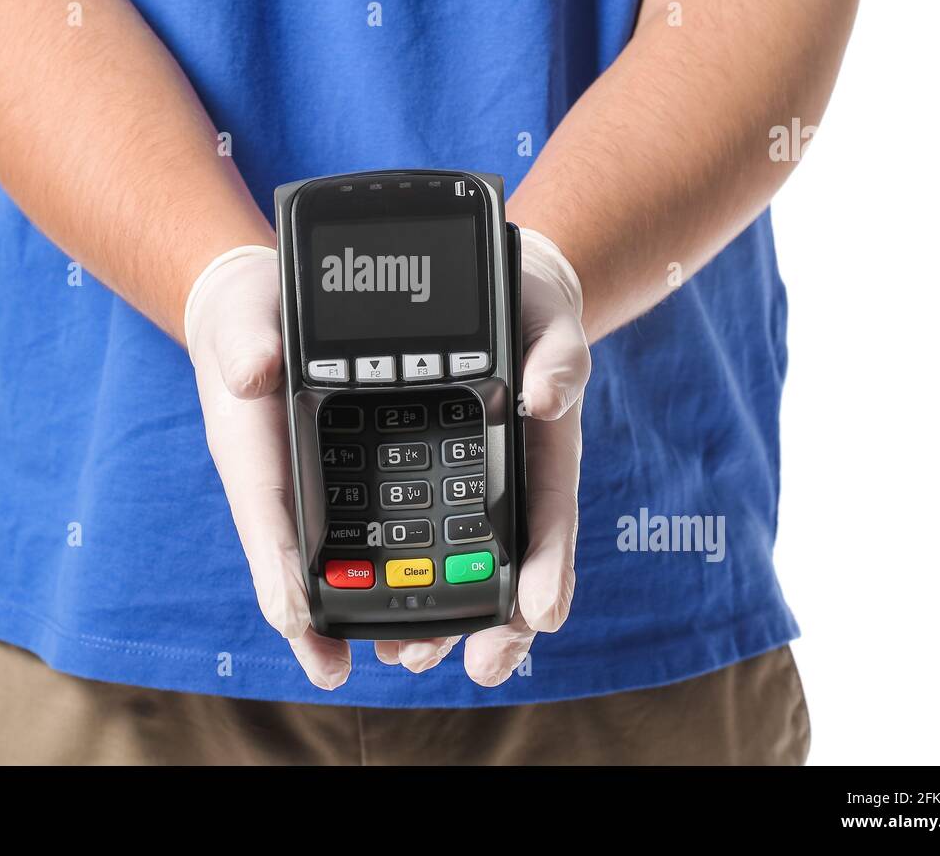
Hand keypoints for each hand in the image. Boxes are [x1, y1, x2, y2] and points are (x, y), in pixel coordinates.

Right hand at [184, 246, 352, 689]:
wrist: (256, 306)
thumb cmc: (246, 316)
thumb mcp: (245, 317)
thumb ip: (247, 343)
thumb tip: (251, 372)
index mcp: (250, 446)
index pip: (262, 513)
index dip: (276, 567)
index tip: (295, 618)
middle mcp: (277, 476)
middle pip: (290, 556)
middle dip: (311, 614)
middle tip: (333, 669)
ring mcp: (306, 479)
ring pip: (325, 551)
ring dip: (348, 601)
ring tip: (385, 652)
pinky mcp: (335, 470)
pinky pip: (356, 523)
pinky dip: (374, 562)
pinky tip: (415, 587)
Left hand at [374, 228, 589, 683]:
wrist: (466, 272)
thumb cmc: (522, 296)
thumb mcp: (547, 315)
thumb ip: (557, 351)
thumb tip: (548, 396)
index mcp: (541, 441)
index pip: (552, 511)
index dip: (550, 564)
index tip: (542, 613)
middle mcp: (504, 467)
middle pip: (509, 556)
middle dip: (501, 619)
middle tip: (484, 667)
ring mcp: (462, 472)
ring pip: (458, 555)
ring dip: (446, 613)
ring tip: (416, 661)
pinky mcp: (418, 468)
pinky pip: (412, 527)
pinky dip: (406, 573)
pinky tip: (382, 615)